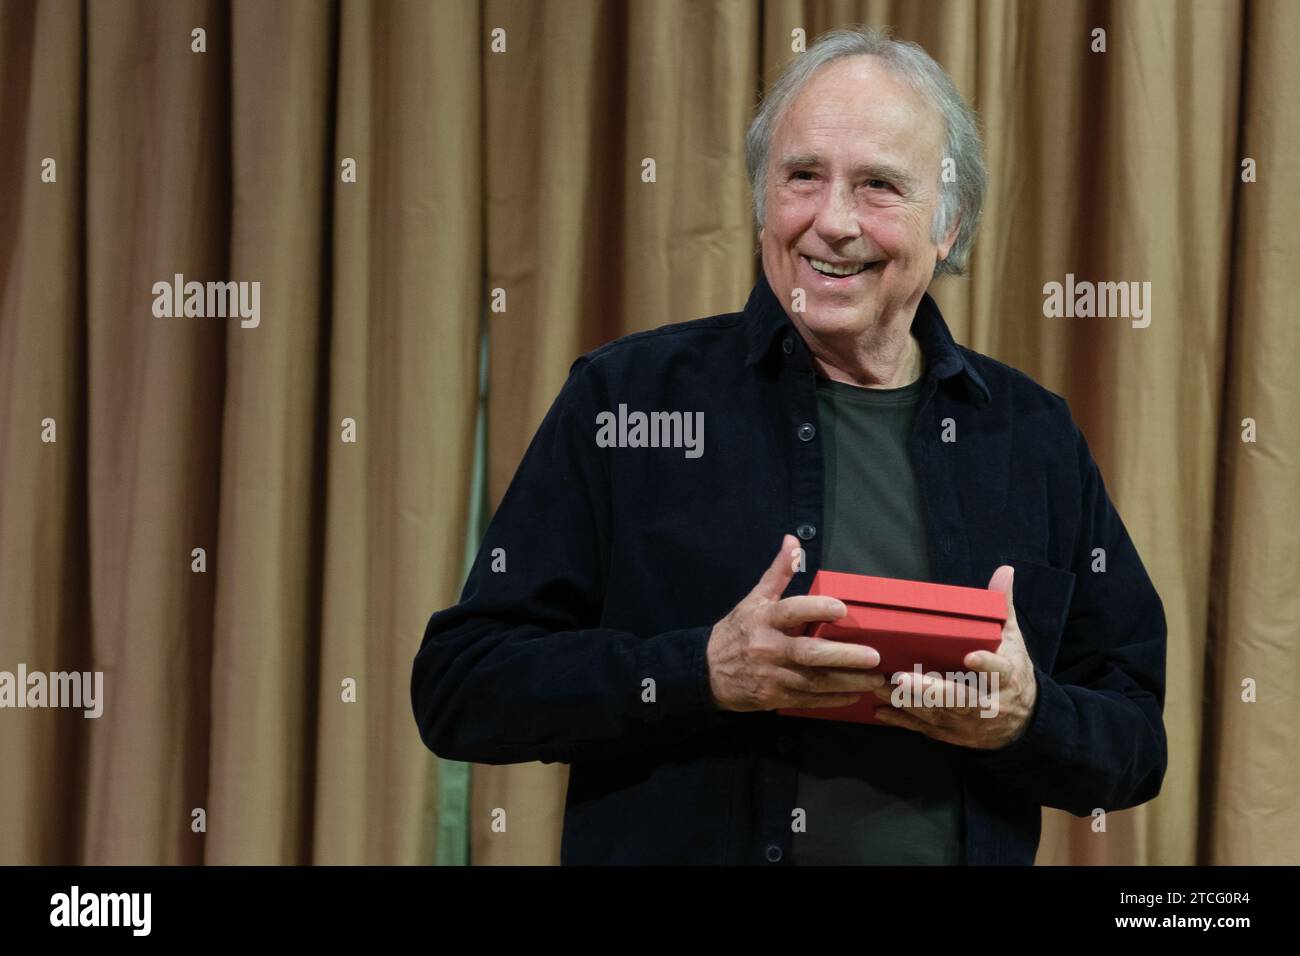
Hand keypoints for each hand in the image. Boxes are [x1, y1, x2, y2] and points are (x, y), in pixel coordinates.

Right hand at [707, 535, 884, 711]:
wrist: (706, 671)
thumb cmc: (736, 632)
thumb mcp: (753, 599)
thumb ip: (778, 572)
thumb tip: (792, 540)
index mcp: (763, 618)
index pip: (792, 611)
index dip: (817, 609)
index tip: (842, 610)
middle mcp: (767, 647)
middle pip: (809, 653)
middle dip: (843, 656)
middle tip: (873, 655)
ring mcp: (771, 675)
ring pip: (813, 680)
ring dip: (846, 681)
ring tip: (873, 678)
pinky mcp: (773, 697)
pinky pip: (807, 700)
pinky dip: (832, 700)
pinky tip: (853, 696)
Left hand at [872, 565, 1037, 748]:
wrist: (1023, 722)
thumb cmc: (1012, 673)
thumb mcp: (1013, 640)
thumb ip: (1003, 607)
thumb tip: (1005, 570)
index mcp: (1006, 677)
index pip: (999, 671)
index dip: (986, 665)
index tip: (969, 657)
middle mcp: (989, 703)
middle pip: (961, 698)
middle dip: (933, 690)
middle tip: (903, 677)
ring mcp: (970, 722)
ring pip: (938, 713)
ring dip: (908, 702)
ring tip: (880, 686)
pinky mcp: (954, 733)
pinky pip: (926, 728)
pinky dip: (902, 721)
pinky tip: (880, 710)